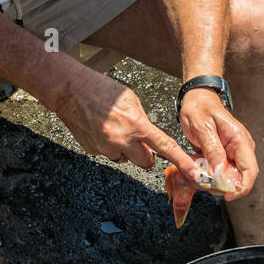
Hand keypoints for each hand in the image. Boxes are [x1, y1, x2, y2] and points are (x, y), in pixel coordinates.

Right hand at [54, 64, 200, 183]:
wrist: (69, 89)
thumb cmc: (100, 89)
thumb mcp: (132, 99)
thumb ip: (144, 122)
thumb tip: (150, 137)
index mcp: (136, 125)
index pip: (166, 148)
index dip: (182, 162)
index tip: (194, 174)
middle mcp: (121, 140)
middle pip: (146, 162)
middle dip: (147, 155)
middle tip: (140, 142)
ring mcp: (106, 147)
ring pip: (126, 159)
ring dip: (126, 150)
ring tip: (116, 130)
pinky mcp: (93, 150)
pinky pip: (109, 154)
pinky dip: (109, 146)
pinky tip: (103, 130)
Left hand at [179, 87, 258, 197]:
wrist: (197, 98)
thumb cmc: (200, 108)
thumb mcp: (203, 128)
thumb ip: (213, 151)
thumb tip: (218, 174)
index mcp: (240, 140)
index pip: (250, 171)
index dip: (241, 188)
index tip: (227, 195)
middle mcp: (241, 148)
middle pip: (240, 178)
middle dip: (224, 186)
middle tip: (204, 184)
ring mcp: (234, 152)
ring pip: (230, 177)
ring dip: (215, 181)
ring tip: (198, 172)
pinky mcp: (226, 155)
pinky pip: (221, 171)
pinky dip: (210, 174)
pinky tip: (199, 168)